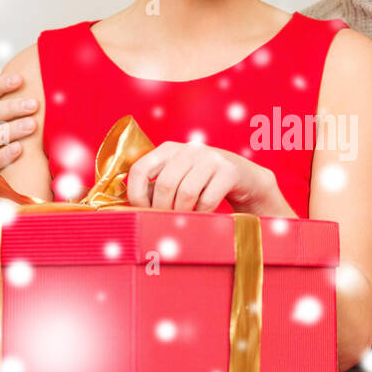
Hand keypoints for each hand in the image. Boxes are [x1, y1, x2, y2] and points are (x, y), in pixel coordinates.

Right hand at [0, 73, 38, 172]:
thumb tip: (53, 72)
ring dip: (11, 129)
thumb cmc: (26, 137)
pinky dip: (4, 155)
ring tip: (33, 125)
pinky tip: (19, 149)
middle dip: (11, 107)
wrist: (16, 173)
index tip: (20, 79)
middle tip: (34, 104)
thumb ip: (31, 101)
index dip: (0, 85)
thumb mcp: (25, 117)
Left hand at [125, 141, 278, 213]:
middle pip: (165, 185)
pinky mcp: (229, 171)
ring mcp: (210, 158)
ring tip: (185, 219)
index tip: (142, 212)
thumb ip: (155, 189)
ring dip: (183, 212)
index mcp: (168, 149)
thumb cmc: (204, 184)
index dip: (137, 195)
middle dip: (163, 209)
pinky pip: (208, 199)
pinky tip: (203, 214)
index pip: (139, 169)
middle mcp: (188, 149)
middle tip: (166, 222)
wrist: (247, 179)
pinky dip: (203, 213)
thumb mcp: (178, 179)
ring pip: (186, 193)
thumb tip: (124, 211)